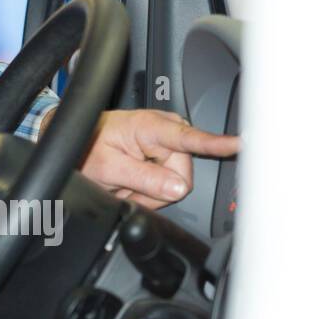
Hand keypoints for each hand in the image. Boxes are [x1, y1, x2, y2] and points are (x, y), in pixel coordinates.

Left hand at [66, 108, 240, 208]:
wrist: (78, 139)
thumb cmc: (87, 146)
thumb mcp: (107, 167)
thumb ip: (143, 178)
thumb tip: (179, 188)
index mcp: (150, 127)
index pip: (188, 139)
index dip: (216, 144)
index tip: (241, 143)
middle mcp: (165, 130)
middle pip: (182, 177)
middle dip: (155, 190)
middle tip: (127, 186)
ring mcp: (168, 143)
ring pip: (176, 185)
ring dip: (150, 191)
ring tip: (126, 181)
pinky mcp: (168, 155)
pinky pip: (170, 182)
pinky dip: (150, 188)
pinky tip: (133, 181)